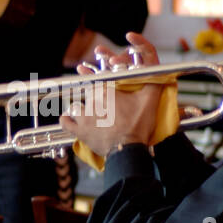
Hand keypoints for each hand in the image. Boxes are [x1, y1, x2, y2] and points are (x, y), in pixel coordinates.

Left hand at [60, 32, 162, 154]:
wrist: (128, 149)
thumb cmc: (138, 125)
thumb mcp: (149, 101)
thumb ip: (152, 83)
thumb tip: (157, 73)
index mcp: (107, 90)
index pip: (97, 79)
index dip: (98, 79)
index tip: (97, 80)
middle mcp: (92, 100)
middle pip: (88, 94)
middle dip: (95, 99)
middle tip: (105, 107)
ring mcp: (84, 116)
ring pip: (76, 106)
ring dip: (81, 109)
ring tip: (90, 114)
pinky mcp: (80, 131)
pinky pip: (65, 122)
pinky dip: (66, 119)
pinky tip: (69, 118)